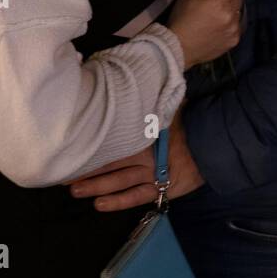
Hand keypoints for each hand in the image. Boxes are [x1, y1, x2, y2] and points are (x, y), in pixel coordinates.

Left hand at [67, 108, 203, 209]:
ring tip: (75, 190)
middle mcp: (143, 154)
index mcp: (142, 133)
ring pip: (118, 181)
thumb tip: (130, 73)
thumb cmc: (188, 121)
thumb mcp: (168, 103)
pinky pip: (137, 197)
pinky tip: (100, 205)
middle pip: (109, 162)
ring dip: (95, 186)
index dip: (89, 145)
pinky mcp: (162, 189)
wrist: (215, 143)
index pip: (110, 139)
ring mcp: (151, 174)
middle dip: (85, 168)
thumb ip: (149, 95)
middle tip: (61, 173)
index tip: (69, 145)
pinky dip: (118, 202)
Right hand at [167, 0, 242, 67]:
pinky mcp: (235, 40)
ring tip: (215, 14)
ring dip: (231, 9)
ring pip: (238, 11)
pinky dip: (230, 22)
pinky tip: (216, 27)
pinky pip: (237, 25)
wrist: (178, 49)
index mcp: (219, 2)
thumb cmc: (180, 19)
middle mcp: (231, 15)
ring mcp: (235, 29)